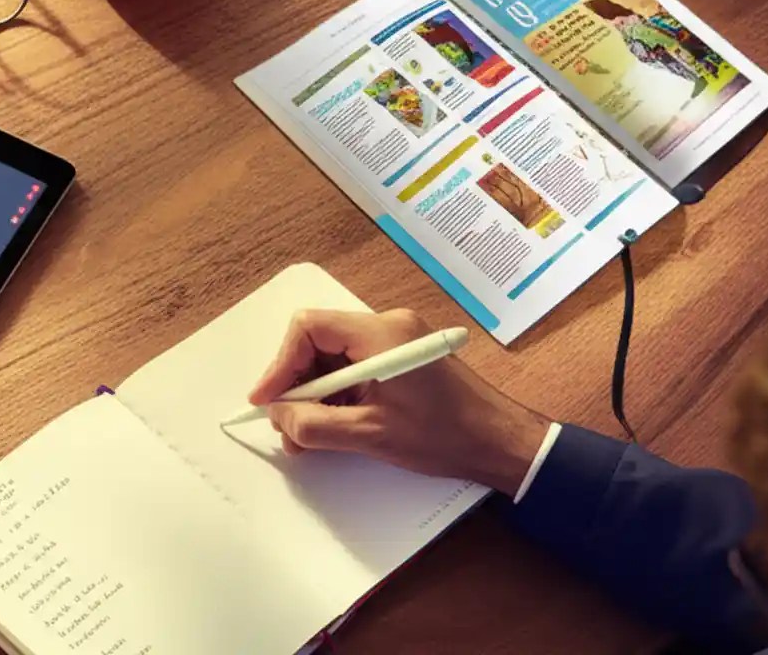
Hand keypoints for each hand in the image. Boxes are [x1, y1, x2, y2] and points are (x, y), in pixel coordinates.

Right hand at [248, 309, 550, 496]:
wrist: (501, 442)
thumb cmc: (447, 436)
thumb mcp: (371, 435)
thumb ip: (315, 424)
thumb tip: (279, 415)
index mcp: (381, 334)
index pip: (309, 328)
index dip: (280, 364)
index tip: (266, 400)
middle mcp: (388, 326)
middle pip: (318, 340)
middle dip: (297, 383)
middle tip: (287, 424)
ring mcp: (398, 340)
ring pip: (335, 356)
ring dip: (317, 393)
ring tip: (309, 434)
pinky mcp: (404, 357)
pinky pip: (356, 365)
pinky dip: (339, 393)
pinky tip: (335, 424)